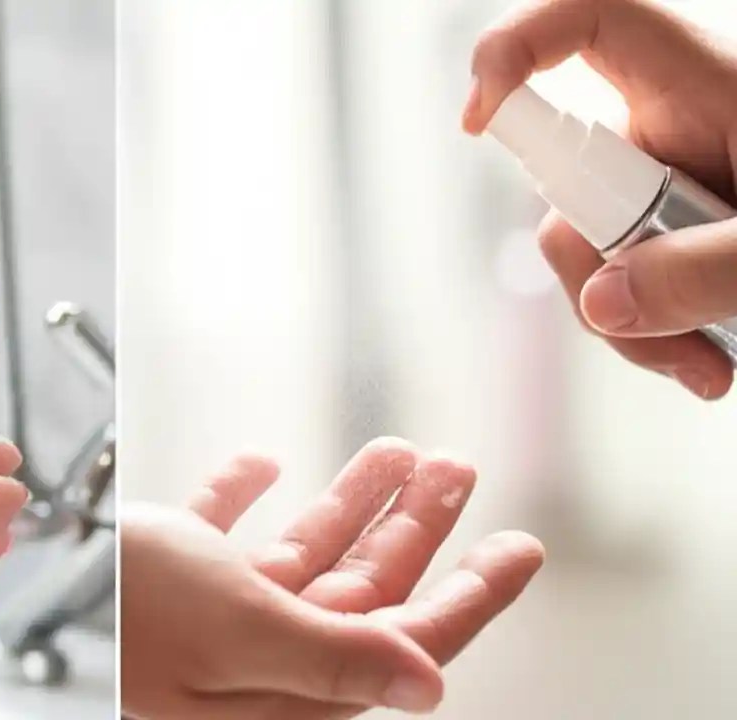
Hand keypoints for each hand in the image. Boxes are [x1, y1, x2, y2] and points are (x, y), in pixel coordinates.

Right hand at [121, 438, 543, 718]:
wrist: (23, 585)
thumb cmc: (126, 612)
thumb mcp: (240, 630)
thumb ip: (337, 655)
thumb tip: (430, 684)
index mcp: (290, 679)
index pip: (405, 640)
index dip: (470, 595)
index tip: (519, 547)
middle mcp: (260, 652)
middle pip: (364, 587)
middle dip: (415, 529)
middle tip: (457, 471)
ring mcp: (216, 617)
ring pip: (305, 554)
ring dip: (351, 502)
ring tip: (398, 452)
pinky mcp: (171, 583)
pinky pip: (224, 534)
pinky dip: (244, 495)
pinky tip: (262, 464)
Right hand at [463, 0, 736, 399]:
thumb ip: (706, 271)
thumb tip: (603, 305)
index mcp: (708, 79)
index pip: (587, 17)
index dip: (513, 46)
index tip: (480, 119)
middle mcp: (672, 121)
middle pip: (565, 170)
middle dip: (589, 263)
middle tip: (648, 326)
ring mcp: (668, 179)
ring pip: (586, 242)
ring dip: (627, 319)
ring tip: (706, 372)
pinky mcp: (676, 232)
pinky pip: (621, 276)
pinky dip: (650, 327)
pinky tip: (704, 361)